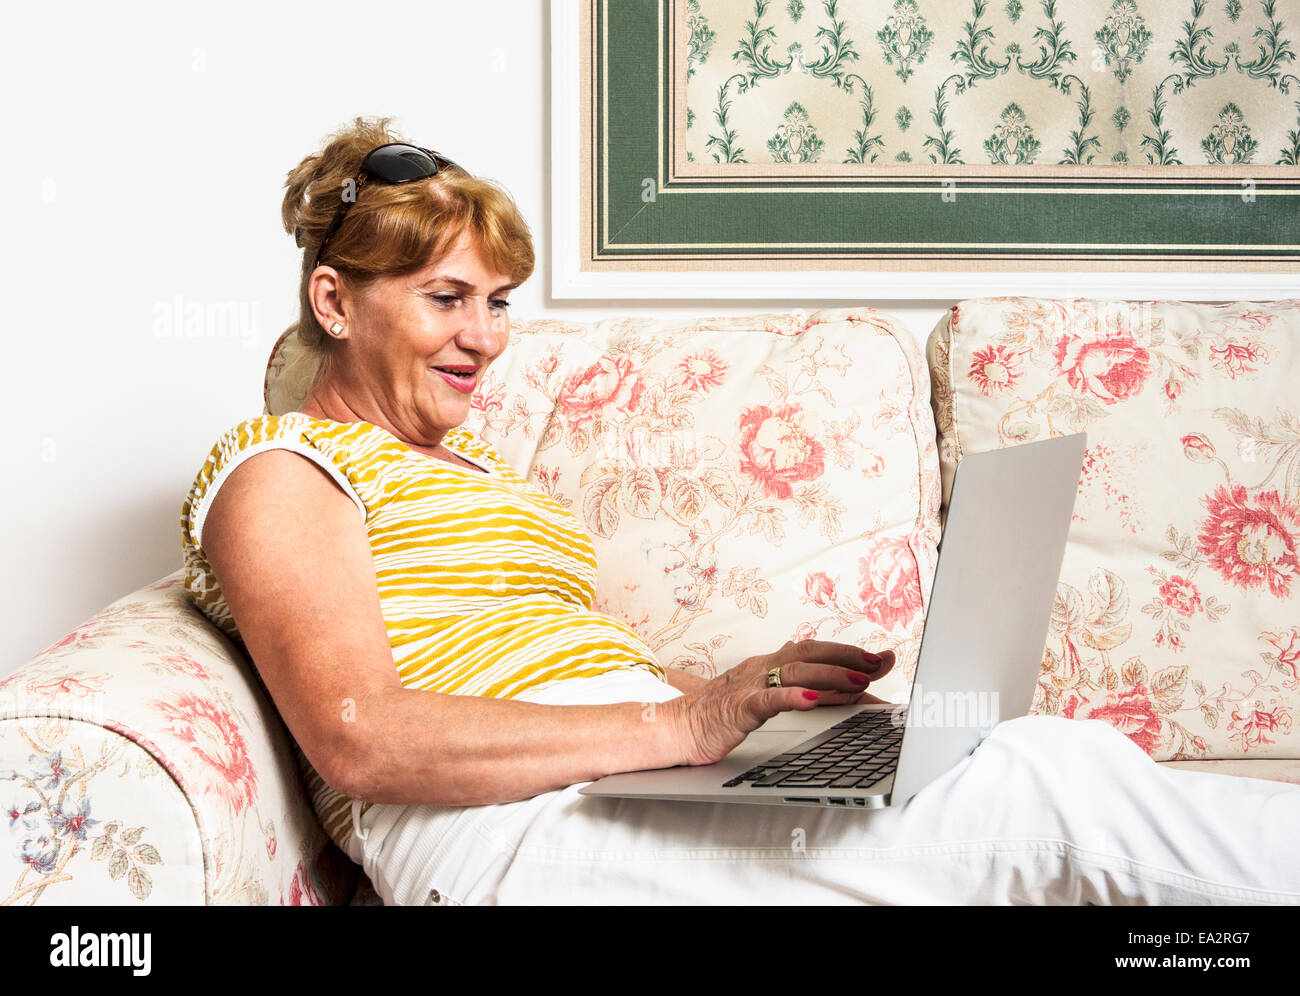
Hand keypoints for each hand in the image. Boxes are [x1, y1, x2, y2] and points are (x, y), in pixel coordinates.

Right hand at [663, 640, 895, 766]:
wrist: (675, 728)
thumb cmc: (717, 715)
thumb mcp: (760, 696)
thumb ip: (790, 685)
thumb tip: (822, 676)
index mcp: (768, 665)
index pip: (814, 651)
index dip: (848, 652)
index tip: (882, 658)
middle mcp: (761, 668)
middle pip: (810, 653)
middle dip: (848, 657)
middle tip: (881, 663)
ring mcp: (749, 685)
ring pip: (795, 673)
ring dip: (831, 676)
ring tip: (860, 681)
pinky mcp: (737, 707)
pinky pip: (767, 699)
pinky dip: (792, 697)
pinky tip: (813, 700)